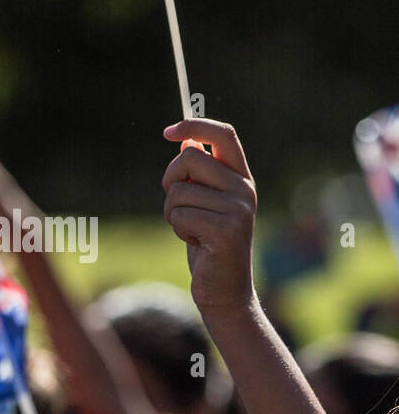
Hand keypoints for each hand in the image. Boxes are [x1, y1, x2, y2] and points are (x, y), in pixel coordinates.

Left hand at [160, 119, 256, 313]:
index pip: (224, 135)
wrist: (225, 288)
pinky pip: (179, 215)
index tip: (168, 132)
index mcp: (241, 177)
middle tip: (179, 204)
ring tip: (192, 229)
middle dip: (170, 179)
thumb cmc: (208, 241)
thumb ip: (198, 174)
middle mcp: (245, 189)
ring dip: (173, 212)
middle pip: (190, 157)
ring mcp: (239, 209)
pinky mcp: (226, 230)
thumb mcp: (203, 202)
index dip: (195, 126)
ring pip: (179, 190)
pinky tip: (196, 243)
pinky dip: (178, 229)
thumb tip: (184, 140)